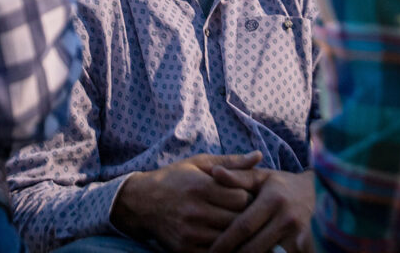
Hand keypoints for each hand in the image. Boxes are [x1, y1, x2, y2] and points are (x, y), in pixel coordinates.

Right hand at [112, 152, 262, 251]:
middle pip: (237, 220)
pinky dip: (222, 246)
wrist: (141, 202)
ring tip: (234, 224)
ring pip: (228, 238)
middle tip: (245, 212)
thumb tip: (259, 155)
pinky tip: (221, 236)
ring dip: (234, 232)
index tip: (245, 196)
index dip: (248, 197)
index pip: (242, 198)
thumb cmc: (175, 178)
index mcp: (201, 187)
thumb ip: (231, 162)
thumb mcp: (200, 163)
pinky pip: (214, 252)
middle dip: (245, 216)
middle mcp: (195, 211)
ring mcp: (190, 233)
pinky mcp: (184, 250)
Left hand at [207, 168, 314, 252]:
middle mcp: (287, 218)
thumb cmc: (283, 186)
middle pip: (254, 247)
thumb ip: (238, 176)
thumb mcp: (262, 177)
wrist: (319, 192)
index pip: (244, 226)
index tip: (211, 251)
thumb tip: (214, 172)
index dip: (225, 241)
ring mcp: (299, 235)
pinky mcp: (306, 246)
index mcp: (273, 200)